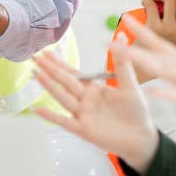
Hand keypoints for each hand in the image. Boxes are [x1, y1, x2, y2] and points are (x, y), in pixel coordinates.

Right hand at [32, 42, 159, 174]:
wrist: (142, 138)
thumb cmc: (135, 112)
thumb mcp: (129, 83)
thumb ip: (122, 62)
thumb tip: (120, 37)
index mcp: (93, 88)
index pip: (73, 73)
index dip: (59, 62)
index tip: (46, 52)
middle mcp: (84, 100)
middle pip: (64, 82)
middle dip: (49, 69)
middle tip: (34, 57)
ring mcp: (82, 114)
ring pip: (62, 97)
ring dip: (49, 86)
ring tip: (36, 74)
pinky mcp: (83, 129)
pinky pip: (64, 121)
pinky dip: (50, 116)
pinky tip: (37, 110)